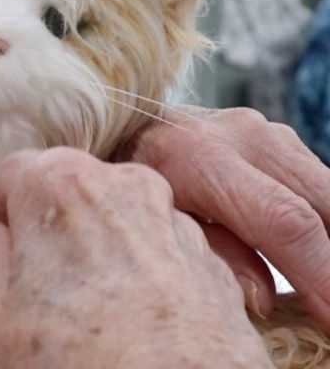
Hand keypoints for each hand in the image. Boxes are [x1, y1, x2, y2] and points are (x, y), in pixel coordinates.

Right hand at [0, 148, 270, 368]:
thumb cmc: (78, 367)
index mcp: (60, 184)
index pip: (15, 170)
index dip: (0, 206)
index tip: (0, 240)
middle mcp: (125, 187)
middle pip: (73, 188)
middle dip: (53, 223)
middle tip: (37, 281)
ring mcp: (178, 224)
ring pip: (123, 218)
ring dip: (103, 248)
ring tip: (90, 308)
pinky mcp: (216, 266)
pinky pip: (164, 255)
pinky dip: (146, 276)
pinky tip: (133, 323)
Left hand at [119, 106, 329, 324]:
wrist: (117, 125)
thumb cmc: (126, 180)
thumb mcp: (150, 219)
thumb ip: (208, 255)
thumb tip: (265, 301)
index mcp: (200, 158)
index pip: (285, 222)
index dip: (321, 276)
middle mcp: (241, 137)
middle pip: (322, 206)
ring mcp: (265, 132)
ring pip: (327, 194)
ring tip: (322, 287)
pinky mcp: (278, 137)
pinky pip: (317, 185)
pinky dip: (322, 222)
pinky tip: (314, 255)